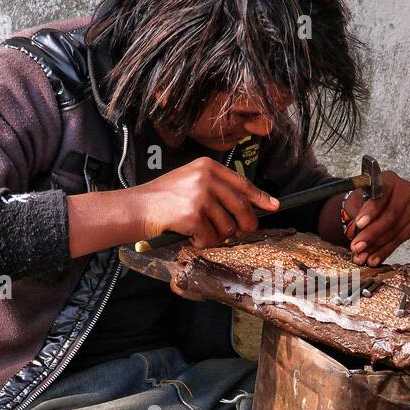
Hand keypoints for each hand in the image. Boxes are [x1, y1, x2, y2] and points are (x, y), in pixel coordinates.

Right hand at [135, 157, 279, 248]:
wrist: (135, 208)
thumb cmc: (162, 199)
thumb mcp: (190, 182)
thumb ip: (216, 189)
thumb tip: (245, 206)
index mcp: (207, 167)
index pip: (242, 183)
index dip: (260, 197)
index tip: (274, 206)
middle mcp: (205, 178)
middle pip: (241, 207)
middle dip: (245, 224)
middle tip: (241, 233)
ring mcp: (199, 196)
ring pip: (227, 226)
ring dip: (217, 236)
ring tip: (201, 232)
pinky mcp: (193, 215)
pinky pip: (211, 237)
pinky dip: (202, 242)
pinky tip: (190, 237)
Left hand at [344, 171, 409, 265]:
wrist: (374, 205)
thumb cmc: (364, 200)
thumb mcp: (356, 201)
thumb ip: (355, 212)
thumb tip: (353, 232)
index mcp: (389, 179)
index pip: (383, 193)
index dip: (371, 210)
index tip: (358, 224)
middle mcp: (406, 191)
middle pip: (392, 215)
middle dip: (372, 234)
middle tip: (356, 247)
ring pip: (396, 230)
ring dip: (376, 246)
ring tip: (361, 257)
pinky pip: (400, 240)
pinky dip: (385, 251)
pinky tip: (373, 259)